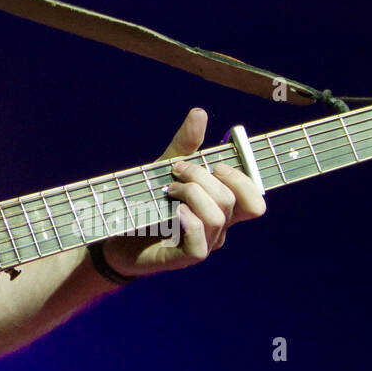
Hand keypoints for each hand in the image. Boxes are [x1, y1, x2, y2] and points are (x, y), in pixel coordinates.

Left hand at [101, 108, 265, 278]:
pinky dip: (190, 223)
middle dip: (203, 178)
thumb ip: (185, 145)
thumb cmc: (148, 201)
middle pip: (233, 202)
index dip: (243, 180)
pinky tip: (175, 212)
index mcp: (221, 207)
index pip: (254, 200)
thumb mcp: (165, 169)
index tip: (216, 164)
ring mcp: (203, 244)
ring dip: (192, 195)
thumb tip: (199, 113)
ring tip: (169, 191)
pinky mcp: (182, 258)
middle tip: (176, 172)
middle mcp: (218, 227)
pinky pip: (200, 246)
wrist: (116, 234)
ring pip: (217, 219)